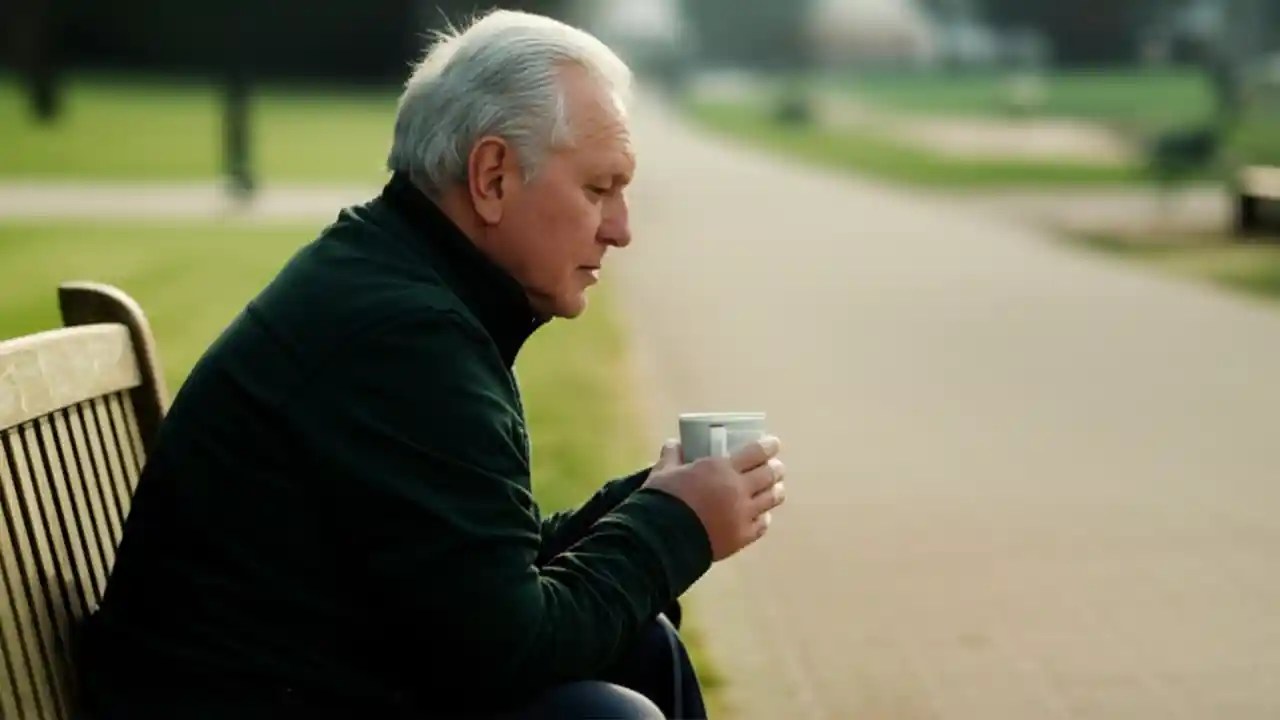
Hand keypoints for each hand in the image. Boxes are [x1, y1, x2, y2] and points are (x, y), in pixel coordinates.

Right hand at [644, 436, 785, 561]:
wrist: (663, 539)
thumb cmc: (663, 499)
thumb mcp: (663, 472)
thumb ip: (671, 456)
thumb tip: (674, 444)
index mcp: (721, 468)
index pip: (756, 452)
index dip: (768, 446)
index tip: (773, 444)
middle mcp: (738, 489)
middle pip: (769, 475)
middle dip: (776, 469)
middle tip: (776, 467)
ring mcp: (743, 514)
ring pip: (771, 499)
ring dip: (776, 491)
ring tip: (776, 489)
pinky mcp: (741, 537)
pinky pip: (762, 525)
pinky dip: (764, 517)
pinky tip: (762, 516)